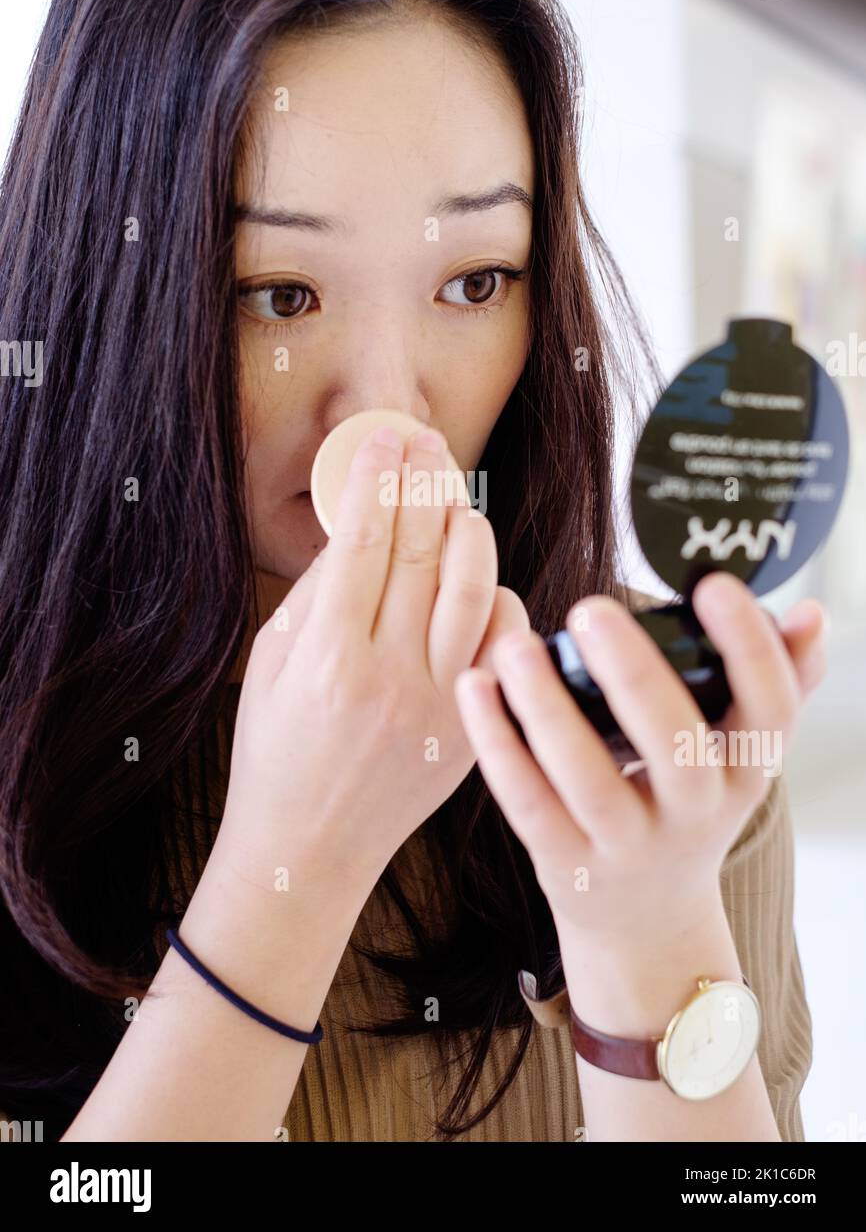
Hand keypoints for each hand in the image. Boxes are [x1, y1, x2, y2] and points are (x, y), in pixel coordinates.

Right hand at [218, 425, 527, 900]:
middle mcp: (391, 679)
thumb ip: (317, 592)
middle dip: (427, 485)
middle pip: (423, 554)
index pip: (364, 544)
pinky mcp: (474, 728)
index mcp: (329, 660)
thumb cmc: (277, 750)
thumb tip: (360, 523)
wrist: (310, 846)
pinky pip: (503, 641)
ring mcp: (442, 706)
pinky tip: (476, 578)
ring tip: (456, 500)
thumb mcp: (271, 663)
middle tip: (429, 445)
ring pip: (475, 589)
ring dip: (468, 530)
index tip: (386, 438)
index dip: (378, 480)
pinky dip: (496, 598)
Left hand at [454, 572, 826, 947]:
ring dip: (548, 709)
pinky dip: (498, 745)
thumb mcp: (739, 752)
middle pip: (675, 746)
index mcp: (745, 769)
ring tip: (515, 647)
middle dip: (634, 675)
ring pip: (588, 779)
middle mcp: (696, 811)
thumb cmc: (688, 803)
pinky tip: (475, 688)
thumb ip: (776, 679)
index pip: (768, 707)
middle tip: (590, 609)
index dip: (749, 648)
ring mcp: (628, 843)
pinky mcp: (566, 861)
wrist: (647, 919)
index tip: (713, 586)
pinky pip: (528, 803)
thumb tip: (811, 612)